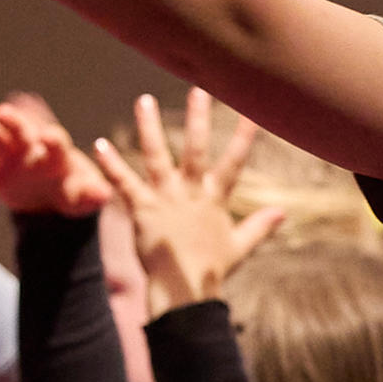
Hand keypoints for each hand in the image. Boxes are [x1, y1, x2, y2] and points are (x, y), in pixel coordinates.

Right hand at [0, 91, 100, 219]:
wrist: (47, 204)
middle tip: (4, 112)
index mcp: (57, 153)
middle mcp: (31, 148)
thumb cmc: (71, 195)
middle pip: (23, 131)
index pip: (56, 142)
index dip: (52, 139)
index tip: (48, 137)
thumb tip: (104, 194)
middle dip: (15, 122)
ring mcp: (10, 156)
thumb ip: (92, 195)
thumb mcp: (83, 199)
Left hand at [93, 91, 281, 314]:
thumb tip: (283, 213)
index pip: (234, 162)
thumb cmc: (212, 271)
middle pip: (196, 149)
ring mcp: (165, 199)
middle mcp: (190, 193)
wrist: (185, 292)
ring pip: (157, 156)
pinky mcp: (142, 210)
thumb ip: (260, 226)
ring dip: (150, 127)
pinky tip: (98, 144)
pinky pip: (124, 183)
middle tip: (198, 89)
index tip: (251, 111)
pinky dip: (111, 164)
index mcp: (214, 199)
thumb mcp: (240, 247)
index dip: (244, 136)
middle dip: (198, 117)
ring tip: (143, 100)